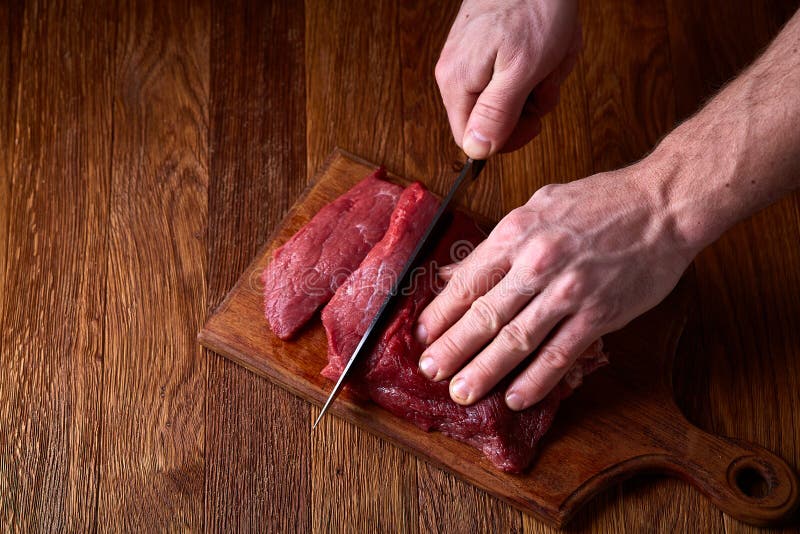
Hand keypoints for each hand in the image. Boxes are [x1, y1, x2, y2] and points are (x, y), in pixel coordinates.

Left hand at [414, 160, 696, 409]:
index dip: (441, 312)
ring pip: (517, 339)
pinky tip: (516, 396)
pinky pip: (561, 354)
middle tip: (430, 371)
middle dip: (452, 348)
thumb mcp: (537, 207)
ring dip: (485, 370)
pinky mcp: (599, 314)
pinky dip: (537, 379)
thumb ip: (494, 246)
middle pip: (485, 315)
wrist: (663, 205)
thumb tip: (452, 274)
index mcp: (517, 233)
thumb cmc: (600, 202)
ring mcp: (569, 291)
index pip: (467, 281)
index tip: (422, 334)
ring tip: (462, 391)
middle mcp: (537, 263)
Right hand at [435, 0, 580, 158]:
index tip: (533, 121)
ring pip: (504, 97)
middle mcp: (454, 74)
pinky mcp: (481, 47)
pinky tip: (542, 48)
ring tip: (547, 58)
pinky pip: (508, 74)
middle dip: (527, 107)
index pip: (471, 142)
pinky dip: (533, 67)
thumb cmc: (533, 8)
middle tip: (544, 81)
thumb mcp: (522, 71)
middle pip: (490, 120)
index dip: (506, 139)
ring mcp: (466, 59)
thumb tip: (475, 152)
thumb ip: (497, 115)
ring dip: (536, 85)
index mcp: (458, 84)